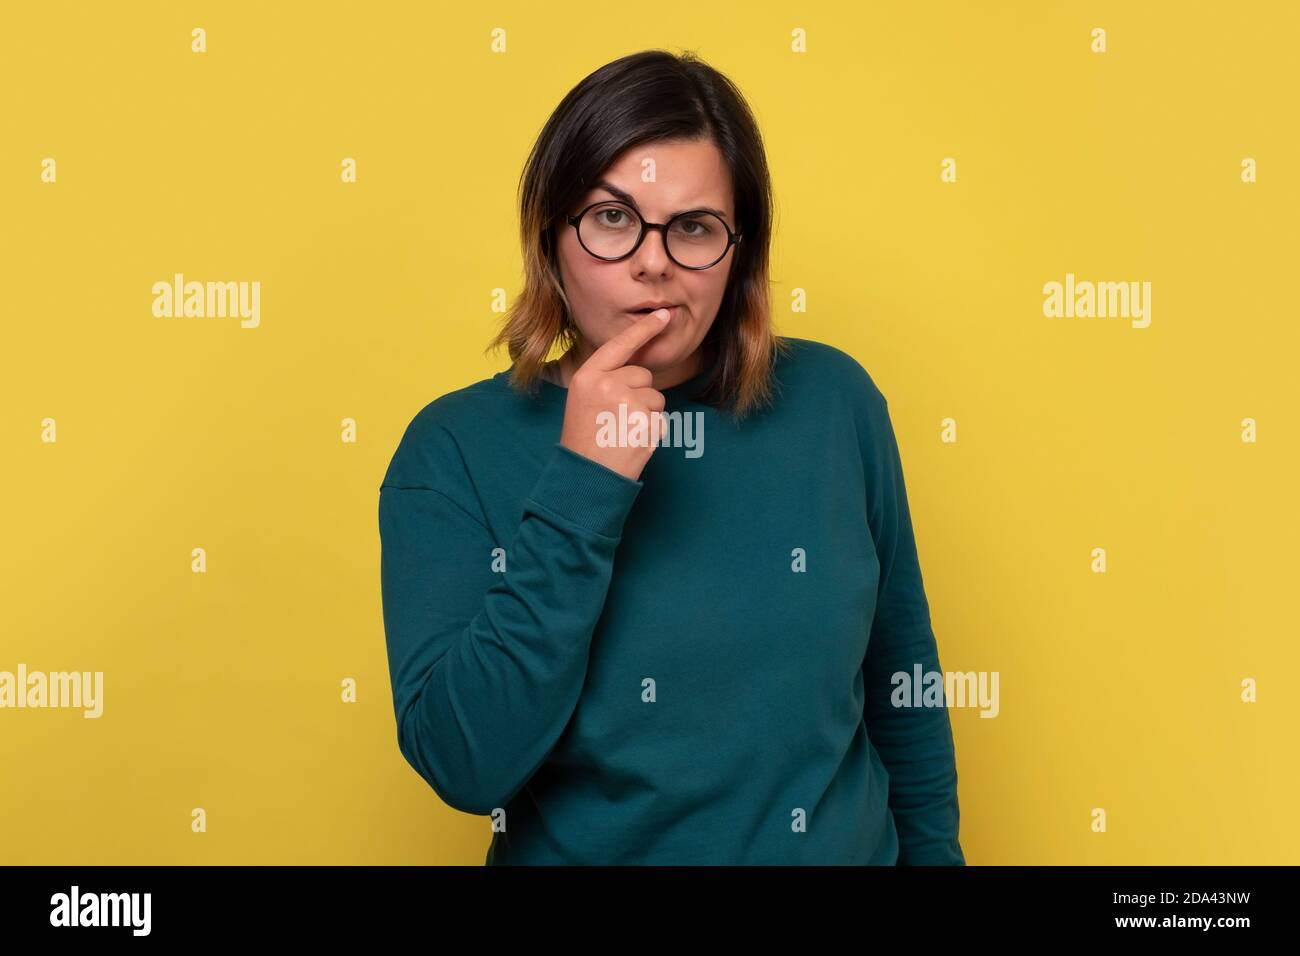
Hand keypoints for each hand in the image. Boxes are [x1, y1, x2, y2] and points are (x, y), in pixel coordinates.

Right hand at [558, 309, 670, 481]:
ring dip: (647, 415)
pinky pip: (661, 420)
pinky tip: (632, 444)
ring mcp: (627, 402)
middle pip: (642, 375)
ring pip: (656, 398)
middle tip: (616, 421)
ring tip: (622, 433)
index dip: (644, 330)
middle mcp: (606, 384)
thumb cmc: (585, 441)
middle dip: (639, 395)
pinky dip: (652, 433)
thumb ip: (606, 380)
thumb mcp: (584, 401)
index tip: (664, 315)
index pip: (620, 345)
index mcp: (587, 376)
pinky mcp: (645, 422)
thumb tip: (640, 367)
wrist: (586, 478)